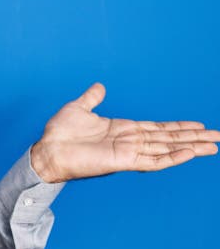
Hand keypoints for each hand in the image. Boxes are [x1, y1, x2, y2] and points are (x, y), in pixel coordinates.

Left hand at [30, 82, 219, 182]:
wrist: (47, 151)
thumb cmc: (59, 133)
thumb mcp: (78, 108)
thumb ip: (92, 99)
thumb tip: (100, 86)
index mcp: (123, 129)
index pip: (158, 128)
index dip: (178, 126)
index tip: (198, 124)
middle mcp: (130, 141)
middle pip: (169, 138)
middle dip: (193, 137)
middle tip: (218, 136)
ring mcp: (128, 152)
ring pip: (167, 149)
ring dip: (191, 147)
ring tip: (214, 146)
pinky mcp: (123, 162)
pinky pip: (153, 161)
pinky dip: (172, 157)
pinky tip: (190, 153)